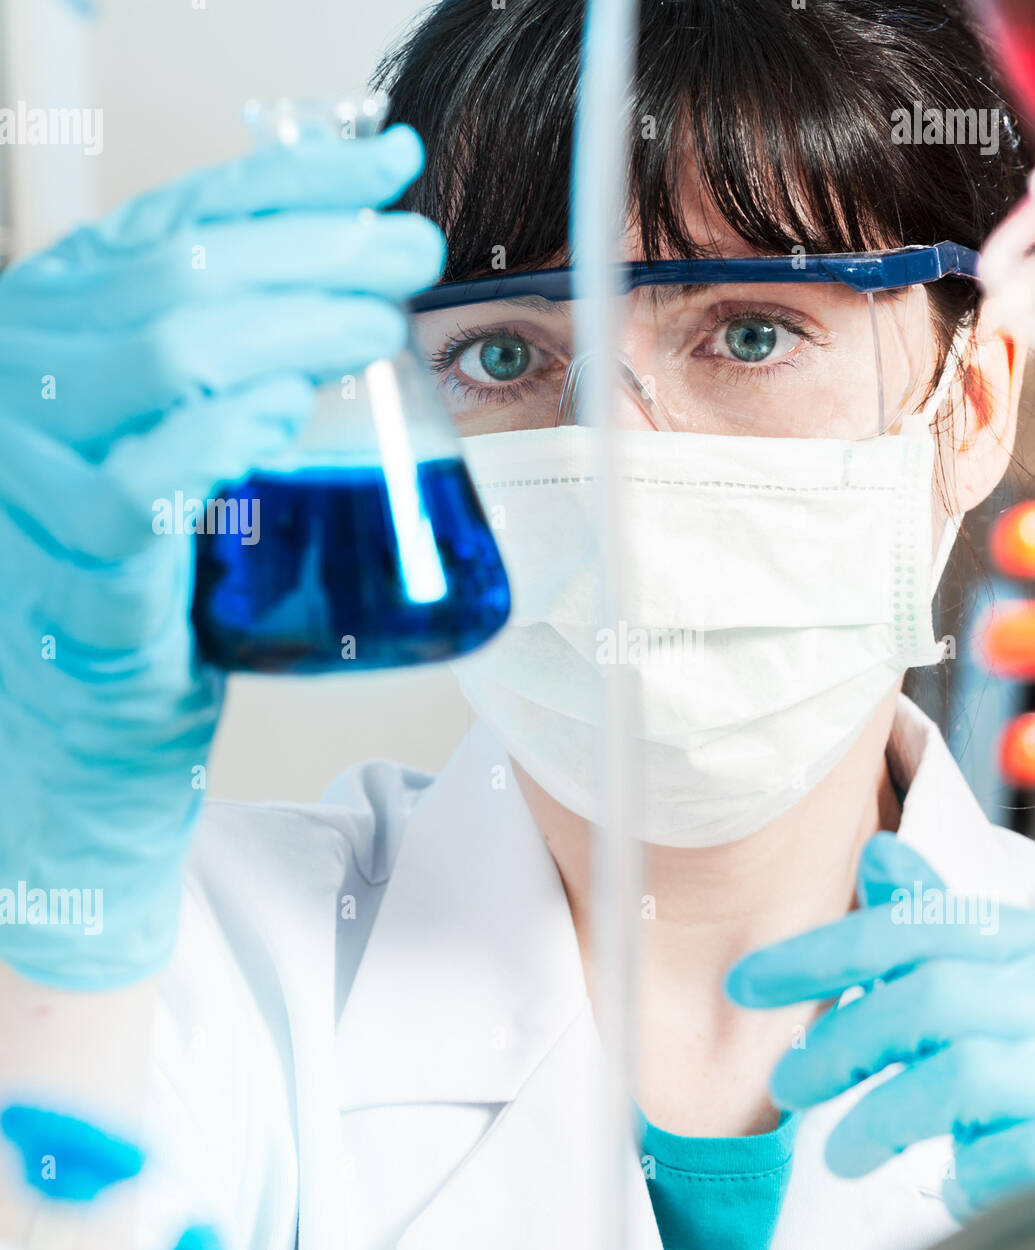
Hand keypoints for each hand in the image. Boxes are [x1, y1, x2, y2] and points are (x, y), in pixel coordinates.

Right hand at [0, 125, 442, 987]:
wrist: (80, 716)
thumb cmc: (153, 571)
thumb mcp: (184, 436)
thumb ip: (236, 359)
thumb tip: (356, 279)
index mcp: (58, 331)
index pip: (173, 218)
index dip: (288, 182)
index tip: (386, 162)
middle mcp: (30, 381)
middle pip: (184, 274)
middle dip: (317, 248)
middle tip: (410, 251)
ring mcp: (40, 476)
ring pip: (168, 352)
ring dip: (293, 325)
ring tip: (378, 322)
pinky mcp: (80, 570)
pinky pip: (148, 483)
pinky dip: (220, 434)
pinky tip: (281, 414)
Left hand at [726, 832, 1034, 1249]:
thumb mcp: (1011, 963)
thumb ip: (938, 919)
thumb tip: (876, 856)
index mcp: (1028, 940)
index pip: (911, 927)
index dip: (819, 952)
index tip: (745, 982)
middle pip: (926, 999)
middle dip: (840, 1042)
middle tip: (788, 1083)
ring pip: (956, 1078)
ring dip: (880, 1118)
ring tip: (844, 1152)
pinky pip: (1006, 1161)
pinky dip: (964, 1177)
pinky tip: (954, 1181)